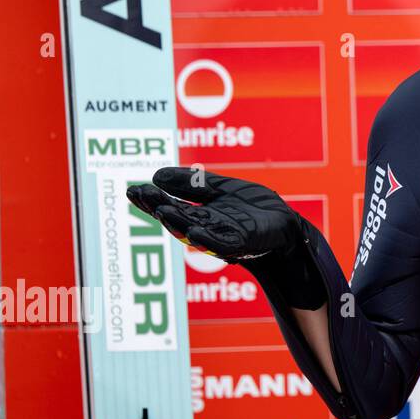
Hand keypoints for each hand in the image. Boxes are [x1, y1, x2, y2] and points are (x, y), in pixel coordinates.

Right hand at [126, 167, 302, 261]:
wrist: (286, 224)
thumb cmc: (253, 209)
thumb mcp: (221, 189)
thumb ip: (193, 183)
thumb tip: (156, 174)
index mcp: (199, 214)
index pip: (170, 205)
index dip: (151, 199)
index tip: (133, 189)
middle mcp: (205, 227)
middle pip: (177, 218)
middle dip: (158, 207)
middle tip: (141, 195)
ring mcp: (222, 237)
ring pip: (194, 231)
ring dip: (177, 222)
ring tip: (162, 210)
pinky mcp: (242, 244)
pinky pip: (221, 244)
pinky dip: (207, 239)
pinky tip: (194, 230)